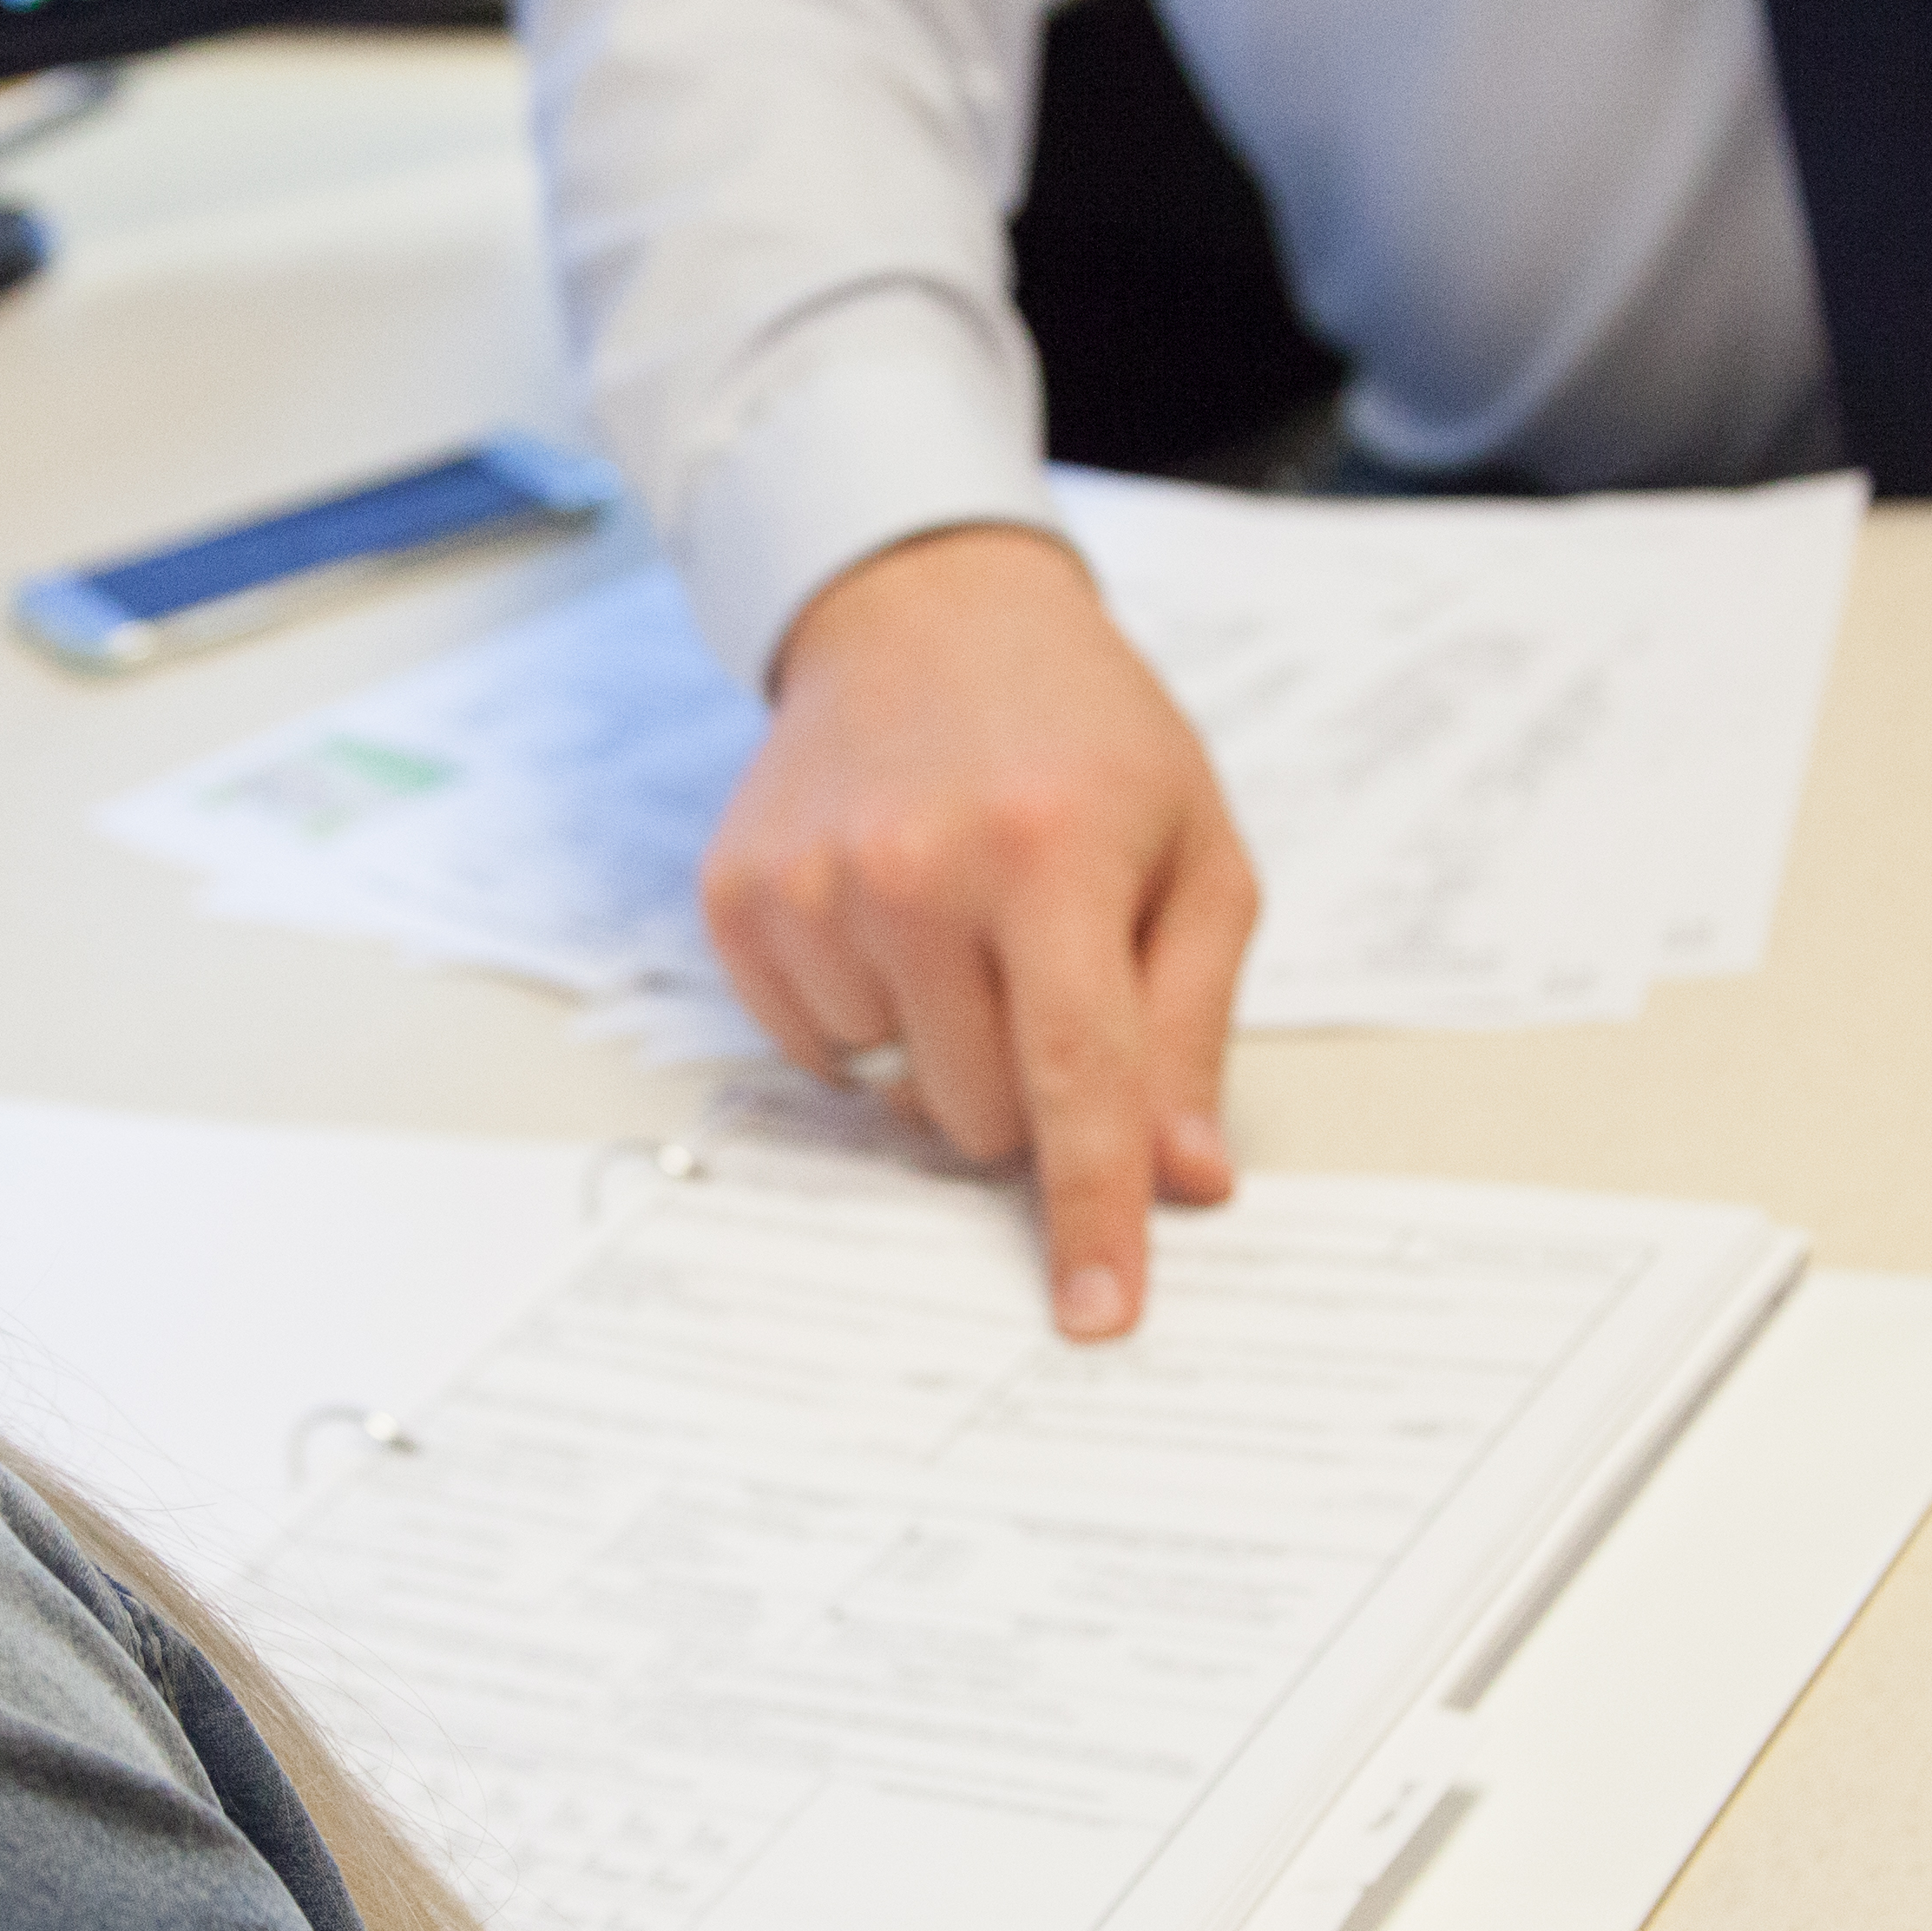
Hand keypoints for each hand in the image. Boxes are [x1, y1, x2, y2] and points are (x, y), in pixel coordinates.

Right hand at [708, 526, 1256, 1338]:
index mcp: (1049, 852)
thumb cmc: (1086, 740)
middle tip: (1042, 966)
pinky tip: (889, 915)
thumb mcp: (1193, 853)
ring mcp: (810, 888)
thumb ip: (1193, 1023)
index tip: (1095, 1316)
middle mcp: (914, 870)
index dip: (1091, 1211)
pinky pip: (819, 1055)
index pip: (1078, 1079)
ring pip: (897, 1099)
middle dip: (1030, 1086)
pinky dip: (867, 1016)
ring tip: (961, 916)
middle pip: (984, 1117)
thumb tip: (1182, 1180)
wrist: (926, 614)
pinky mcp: (738, 904)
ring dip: (944, 1043)